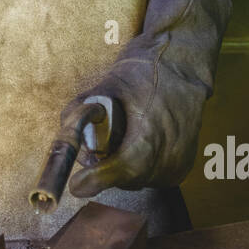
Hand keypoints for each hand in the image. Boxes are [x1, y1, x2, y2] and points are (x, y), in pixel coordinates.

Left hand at [63, 0, 231, 195]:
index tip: (76, 184)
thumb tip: (64, 136)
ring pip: (137, 180)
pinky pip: (150, 176)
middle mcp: (169, 156)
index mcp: (152, 135)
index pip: (123, 170)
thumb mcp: (108, 84)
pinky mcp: (182, 168)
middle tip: (95, 149)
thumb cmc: (146, 69)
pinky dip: (138, 166)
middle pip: (125, 178)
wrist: (184, 64)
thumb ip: (81, 111)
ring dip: (122, 168)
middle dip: (105, 168)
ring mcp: (178, 164)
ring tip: (122, 138)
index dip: (96, 179)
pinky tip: (138, 142)